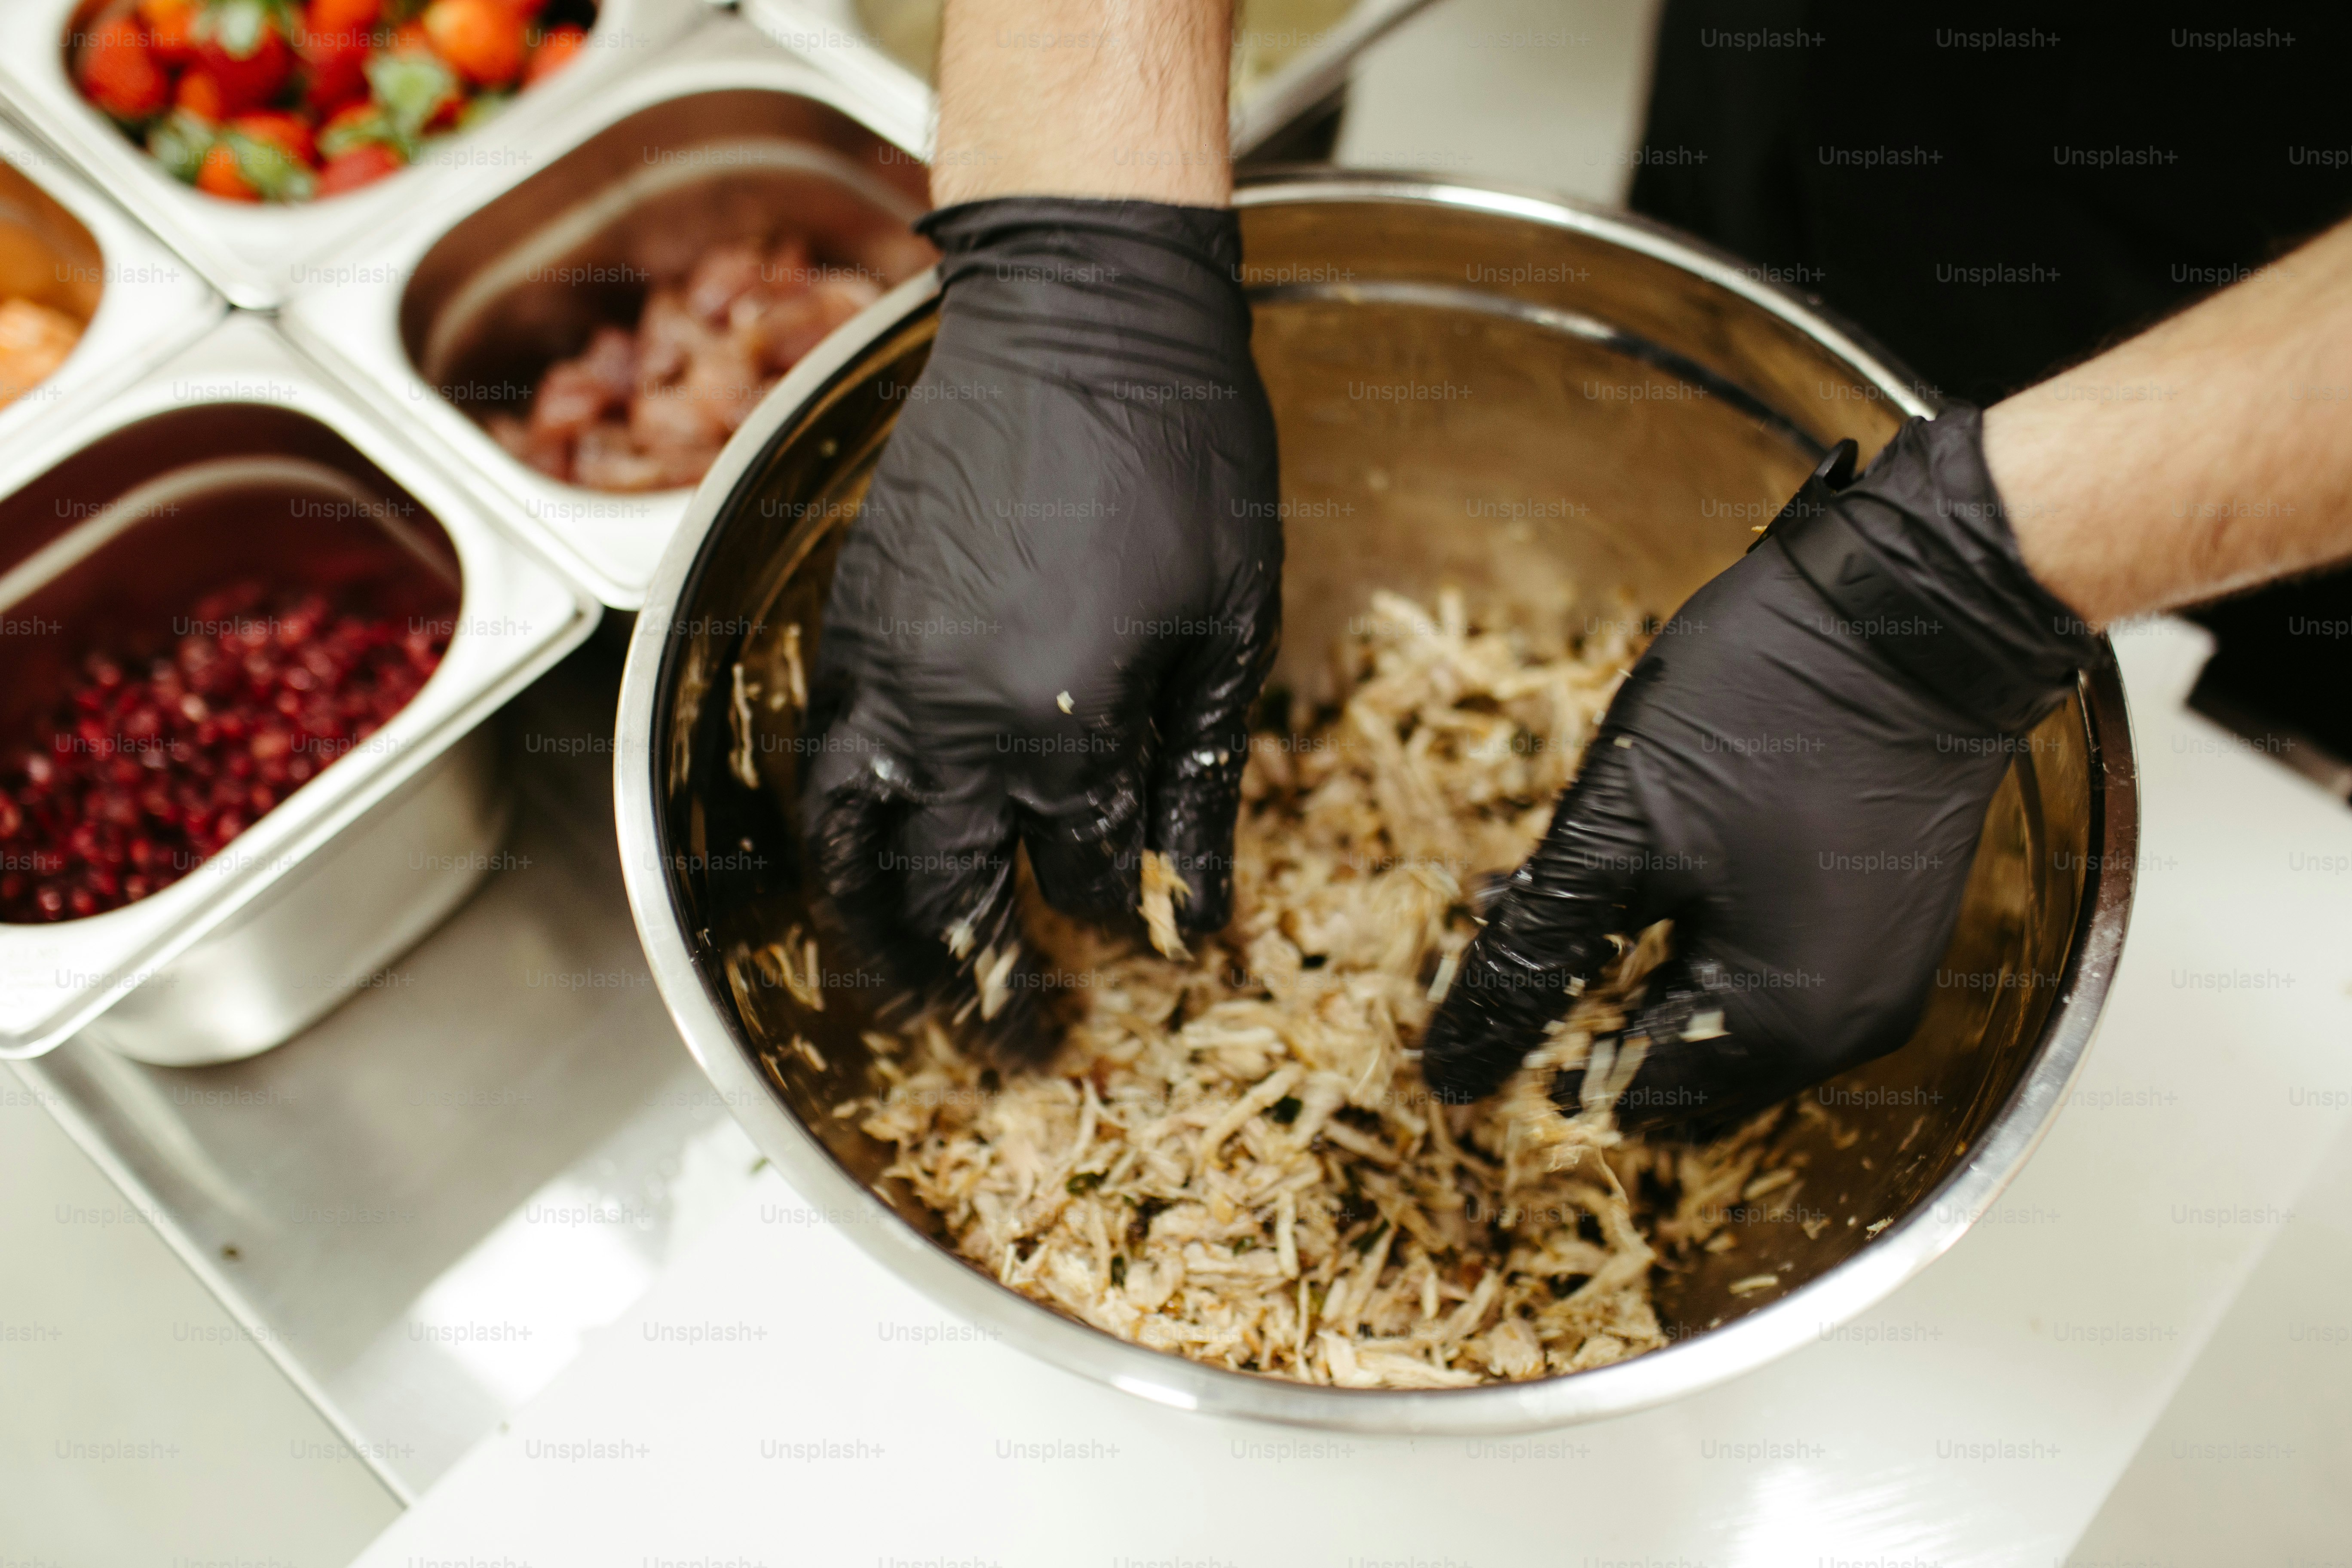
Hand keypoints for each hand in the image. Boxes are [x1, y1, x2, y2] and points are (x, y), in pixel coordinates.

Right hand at [800, 198, 1280, 1050]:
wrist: (1083, 315)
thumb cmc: (1187, 457)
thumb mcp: (1233, 631)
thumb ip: (1198, 781)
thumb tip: (1197, 908)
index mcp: (1068, 724)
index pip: (1082, 878)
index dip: (1121, 925)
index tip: (1149, 949)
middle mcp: (953, 717)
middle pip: (949, 895)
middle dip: (979, 986)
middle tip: (1005, 1049)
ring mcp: (882, 669)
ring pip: (849, 842)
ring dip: (870, 931)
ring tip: (896, 991)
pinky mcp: (848, 619)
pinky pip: (822, 755)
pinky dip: (840, 825)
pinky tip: (870, 849)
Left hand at [1420, 408, 2100, 1128]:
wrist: (1913, 608)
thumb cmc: (1765, 706)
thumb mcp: (1613, 837)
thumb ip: (1531, 965)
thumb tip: (1455, 1072)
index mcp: (1780, 1029)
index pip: (1628, 1100)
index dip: (1540, 1052)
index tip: (1484, 983)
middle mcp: (1845, 1032)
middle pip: (1680, 1073)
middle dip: (1586, 1014)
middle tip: (1514, 924)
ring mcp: (1876, 979)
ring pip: (1722, 1022)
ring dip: (1636, 976)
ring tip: (1560, 890)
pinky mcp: (1884, 925)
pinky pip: (1775, 975)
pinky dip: (1701, 947)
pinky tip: (1646, 878)